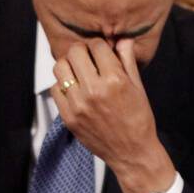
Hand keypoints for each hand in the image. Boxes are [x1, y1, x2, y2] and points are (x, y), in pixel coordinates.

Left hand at [52, 38, 175, 192]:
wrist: (131, 152)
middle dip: (82, 51)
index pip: (97, 46)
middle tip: (88, 58)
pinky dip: (63, 85)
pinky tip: (75, 89)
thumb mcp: (138, 87)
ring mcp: (78, 105)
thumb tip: (122, 39)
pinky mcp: (68, 117)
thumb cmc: (138, 120)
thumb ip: (127, 60)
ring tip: (79, 72)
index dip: (100, 45)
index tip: (102, 50)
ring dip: (69, 65)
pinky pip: (55, 88)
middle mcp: (94, 91)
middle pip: (75, 52)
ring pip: (60, 67)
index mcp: (114, 80)